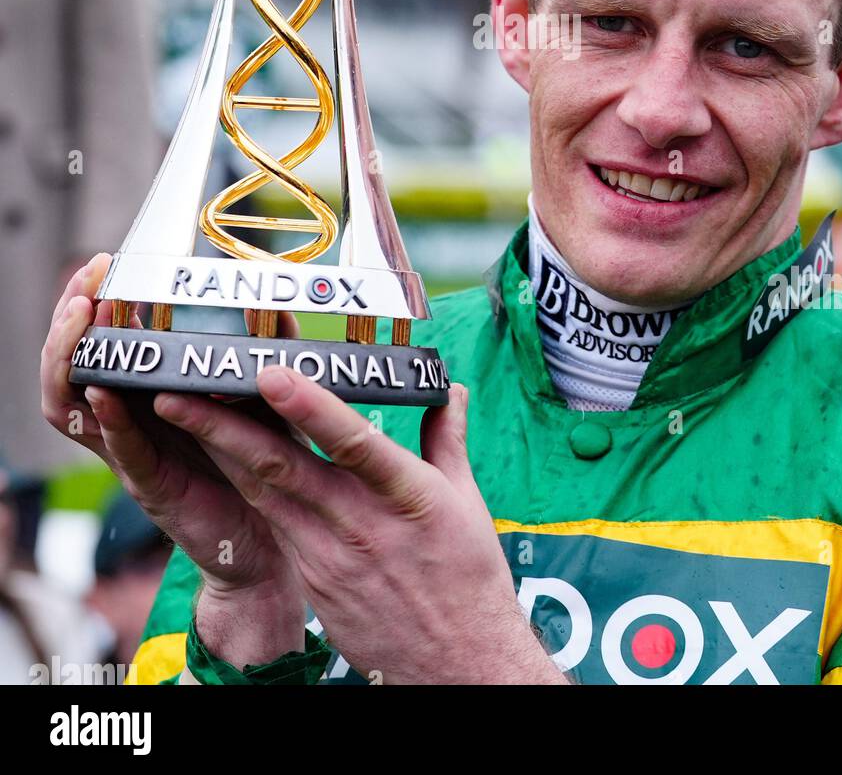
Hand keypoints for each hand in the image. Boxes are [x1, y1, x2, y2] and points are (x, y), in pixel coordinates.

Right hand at [41, 256, 303, 657]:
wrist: (274, 539)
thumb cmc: (262, 459)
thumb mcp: (260, 392)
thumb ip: (263, 351)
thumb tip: (277, 302)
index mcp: (148, 391)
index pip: (100, 340)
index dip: (92, 301)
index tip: (103, 262)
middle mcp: (130, 419)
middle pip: (71, 366)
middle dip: (70, 321)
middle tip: (86, 284)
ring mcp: (133, 453)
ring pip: (74, 406)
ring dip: (73, 359)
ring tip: (84, 322)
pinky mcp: (152, 486)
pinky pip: (119, 451)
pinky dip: (107, 420)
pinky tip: (104, 392)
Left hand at [154, 369, 568, 684]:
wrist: (456, 663)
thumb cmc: (468, 579)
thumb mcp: (467, 502)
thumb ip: (448, 439)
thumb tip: (450, 391)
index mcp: (409, 496)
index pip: (352, 443)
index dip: (309, 408)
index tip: (271, 375)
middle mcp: (361, 525)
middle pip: (283, 468)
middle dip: (224, 427)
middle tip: (178, 393)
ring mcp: (329, 556)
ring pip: (262, 494)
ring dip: (217, 452)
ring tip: (179, 413)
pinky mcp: (312, 578)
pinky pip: (271, 521)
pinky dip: (240, 485)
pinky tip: (216, 458)